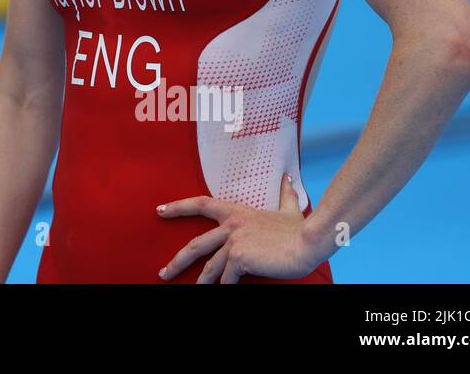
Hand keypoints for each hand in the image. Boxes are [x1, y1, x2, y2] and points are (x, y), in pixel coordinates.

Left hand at [156, 174, 322, 283]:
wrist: (309, 241)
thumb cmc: (300, 228)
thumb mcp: (289, 208)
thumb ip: (285, 194)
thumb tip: (288, 178)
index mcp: (236, 212)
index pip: (200, 204)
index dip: (178, 207)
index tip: (160, 211)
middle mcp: (230, 225)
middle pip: (196, 244)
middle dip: (178, 261)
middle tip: (164, 272)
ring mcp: (233, 241)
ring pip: (209, 266)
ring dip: (200, 281)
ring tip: (193, 289)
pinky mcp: (239, 258)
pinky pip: (227, 278)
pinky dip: (225, 286)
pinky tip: (223, 291)